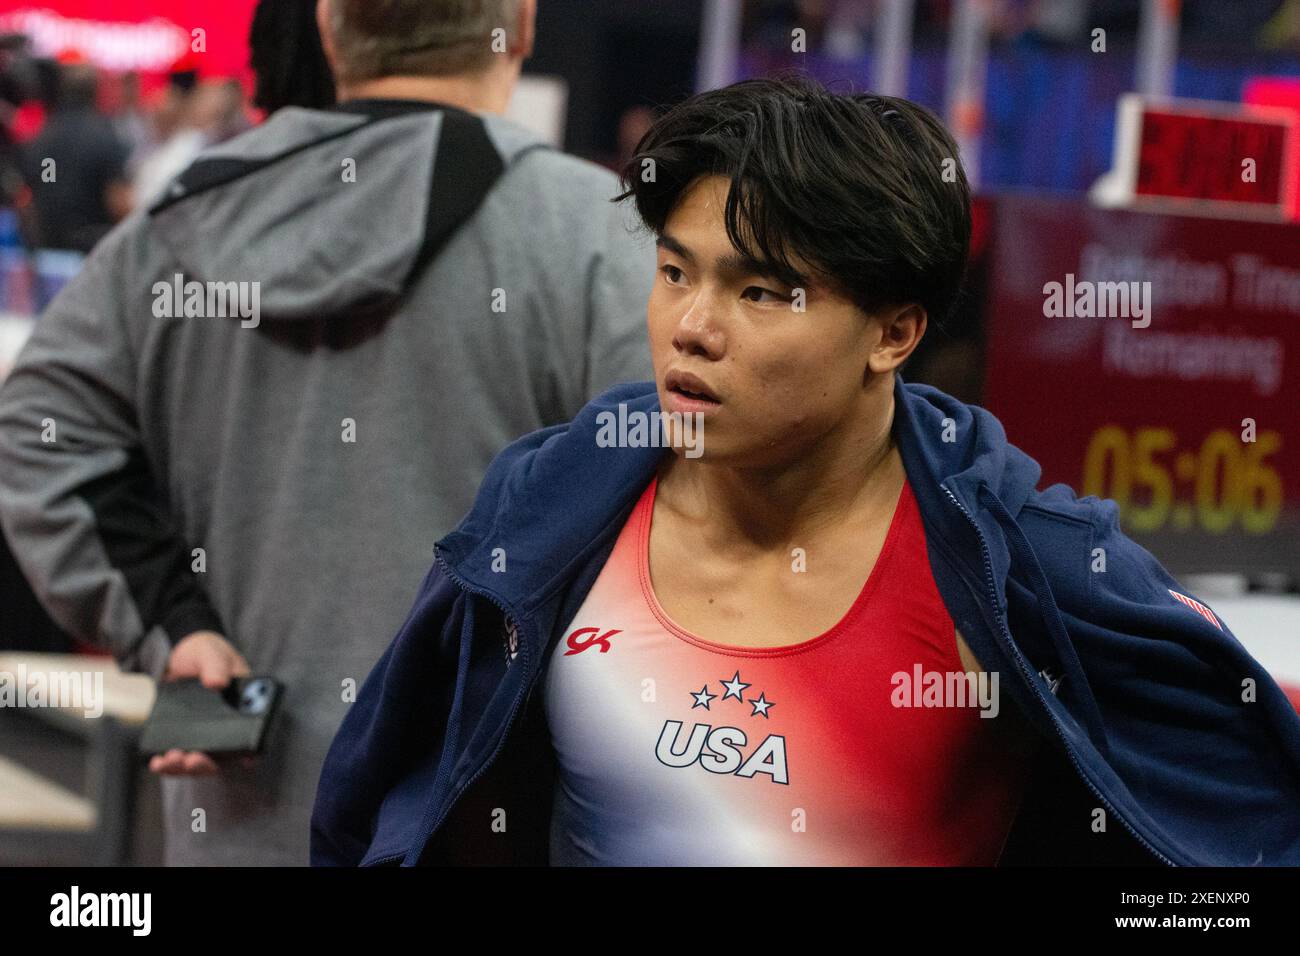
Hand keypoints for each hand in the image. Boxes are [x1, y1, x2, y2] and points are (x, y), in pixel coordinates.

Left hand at [148, 630, 252, 776]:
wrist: (179, 655)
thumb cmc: (206, 652)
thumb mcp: (213, 653)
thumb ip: (216, 666)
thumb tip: (216, 682)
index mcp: (244, 708)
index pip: (252, 736)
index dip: (250, 753)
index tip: (243, 761)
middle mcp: (227, 727)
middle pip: (223, 758)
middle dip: (206, 764)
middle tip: (192, 759)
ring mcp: (205, 735)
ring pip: (200, 763)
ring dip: (184, 768)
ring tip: (168, 761)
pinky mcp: (184, 737)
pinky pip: (179, 758)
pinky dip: (168, 764)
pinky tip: (157, 762)